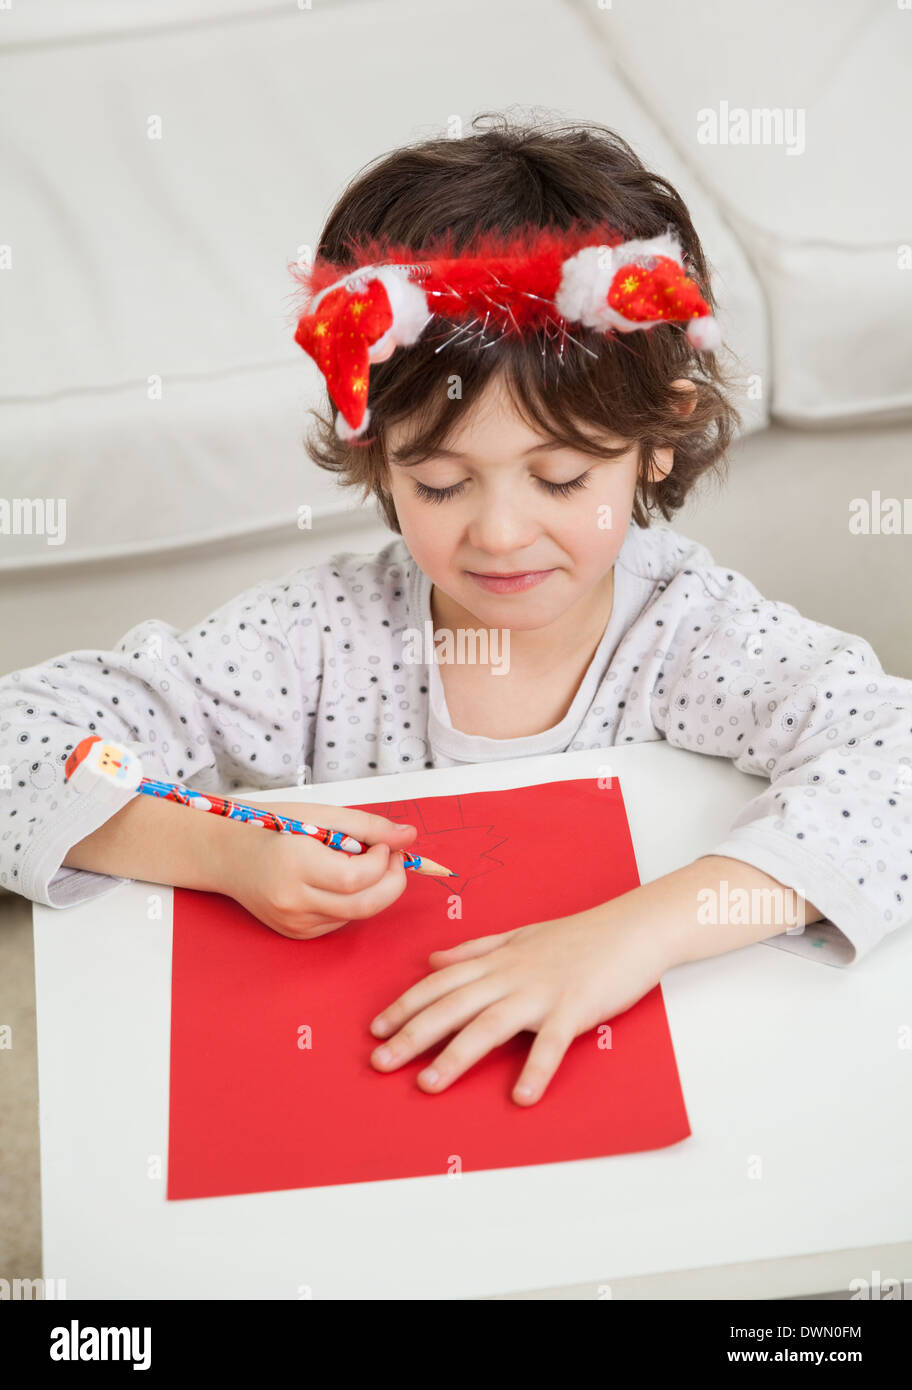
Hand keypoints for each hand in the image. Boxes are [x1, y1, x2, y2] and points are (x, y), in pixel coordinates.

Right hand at [221, 803, 417, 938]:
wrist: (227, 855)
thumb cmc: (271, 827)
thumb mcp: (319, 815)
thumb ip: (367, 827)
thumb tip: (409, 836)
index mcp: (294, 864)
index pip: (356, 877)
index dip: (383, 861)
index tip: (386, 845)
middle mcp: (292, 900)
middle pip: (364, 905)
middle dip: (393, 883)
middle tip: (394, 859)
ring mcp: (294, 922)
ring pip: (357, 914)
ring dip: (373, 890)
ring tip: (362, 864)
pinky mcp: (297, 934)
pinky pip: (340, 920)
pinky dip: (352, 901)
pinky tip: (338, 882)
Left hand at [368, 899, 674, 1103]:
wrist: (631, 927)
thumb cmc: (578, 935)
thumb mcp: (519, 936)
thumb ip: (474, 951)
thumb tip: (432, 960)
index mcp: (497, 960)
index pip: (439, 983)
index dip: (405, 1005)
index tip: (375, 1028)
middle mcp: (511, 975)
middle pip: (452, 1006)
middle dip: (412, 1034)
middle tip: (380, 1062)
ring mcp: (541, 992)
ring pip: (489, 1025)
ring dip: (455, 1056)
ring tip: (428, 1084)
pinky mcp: (574, 1008)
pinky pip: (551, 1043)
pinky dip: (535, 1070)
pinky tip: (520, 1097)